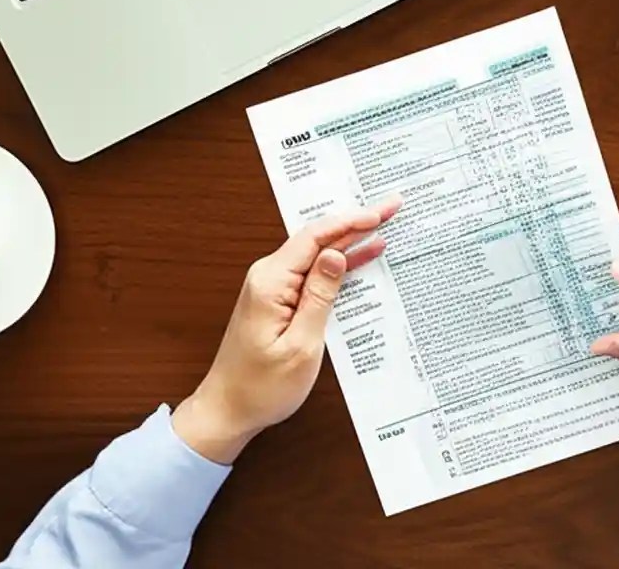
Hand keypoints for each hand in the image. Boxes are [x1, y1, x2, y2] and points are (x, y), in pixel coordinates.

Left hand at [172, 196, 402, 463]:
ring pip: (317, 255)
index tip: (380, 213)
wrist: (227, 411)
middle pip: (317, 239)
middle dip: (355, 222)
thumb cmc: (262, 387)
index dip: (350, 221)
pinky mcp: (277, 301)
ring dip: (350, 241)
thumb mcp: (301, 345)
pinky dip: (338, 265)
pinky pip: (311, 274)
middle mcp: (268, 278)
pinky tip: (362, 259)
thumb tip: (336, 256)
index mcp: (271, 283)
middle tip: (391, 208)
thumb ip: (319, 296)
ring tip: (384, 226)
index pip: (314, 238)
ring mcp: (272, 288)